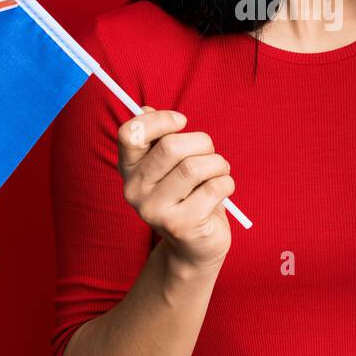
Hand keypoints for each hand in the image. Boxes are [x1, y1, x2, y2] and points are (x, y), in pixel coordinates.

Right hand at [116, 105, 233, 271]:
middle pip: (172, 146)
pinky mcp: (180, 226)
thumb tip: (146, 109)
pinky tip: (223, 191)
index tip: (182, 122)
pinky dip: (227, 183)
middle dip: (203, 143)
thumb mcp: (169, 165)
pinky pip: (214, 188)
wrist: (194, 246)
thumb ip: (158, 137)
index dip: (161, 120)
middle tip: (210, 153)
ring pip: (195, 167)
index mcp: (129, 168)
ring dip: (218, 164)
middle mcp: (134, 190)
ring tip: (220, 172)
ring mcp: (154, 211)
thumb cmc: (186, 194)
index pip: (130, 133)